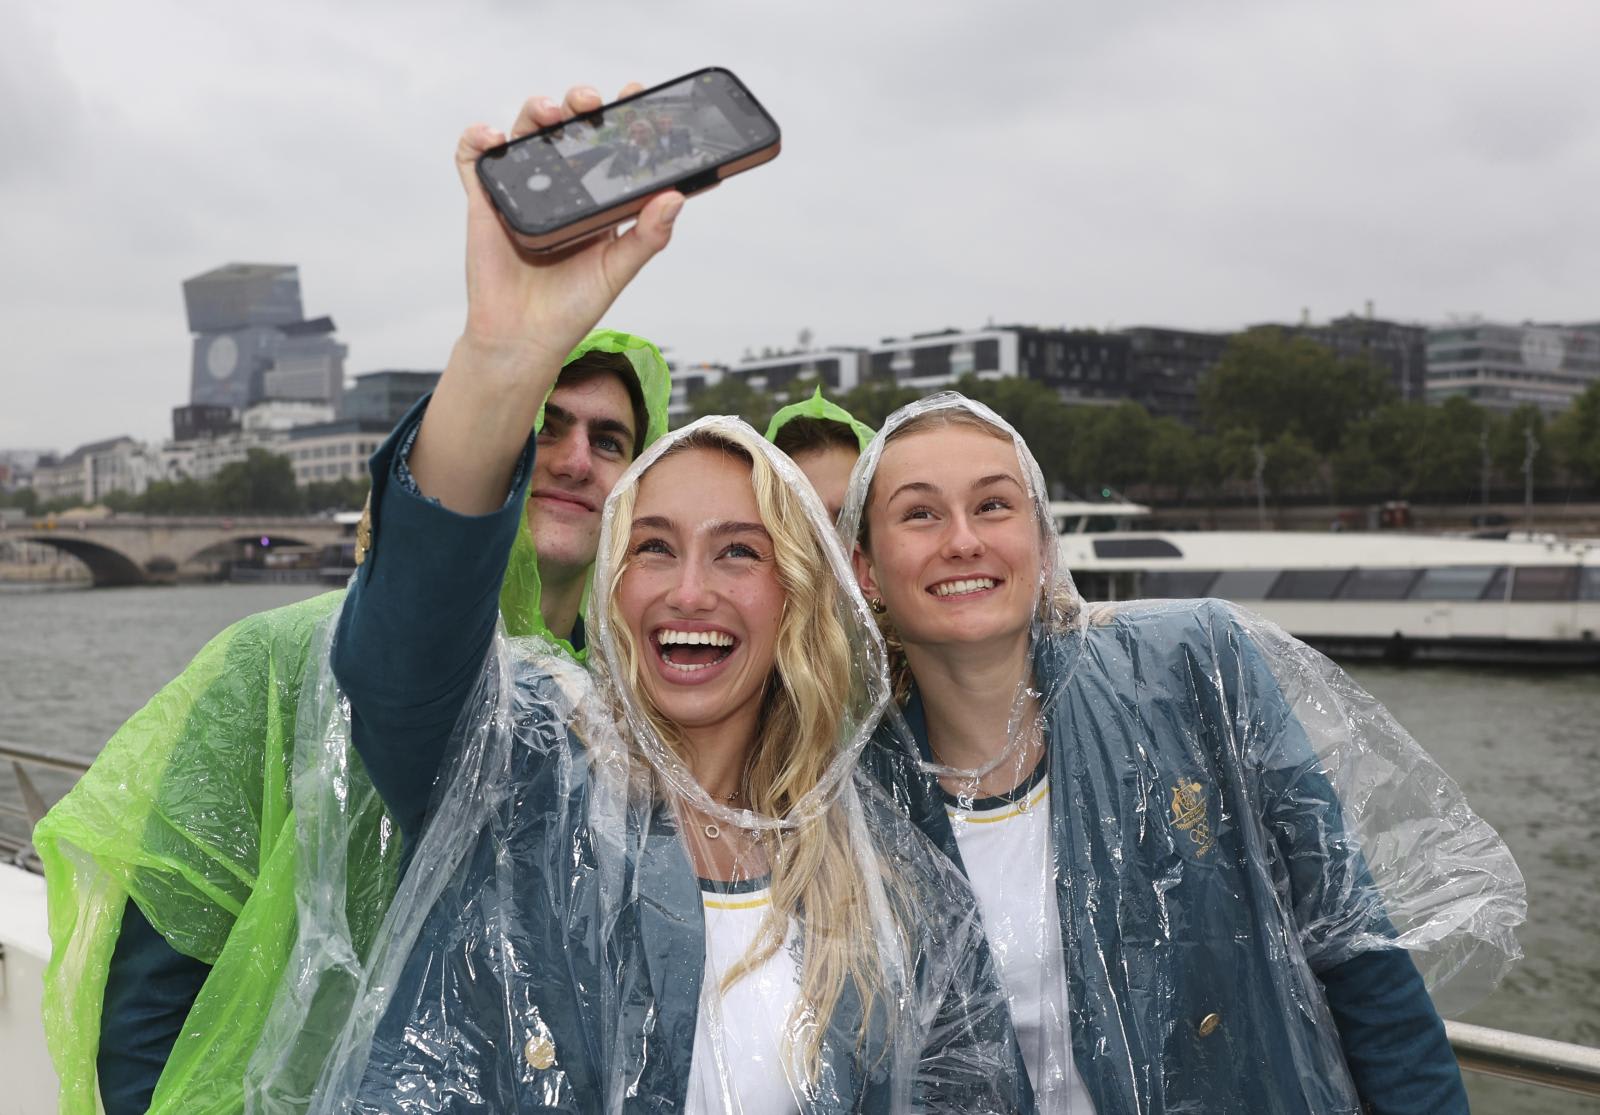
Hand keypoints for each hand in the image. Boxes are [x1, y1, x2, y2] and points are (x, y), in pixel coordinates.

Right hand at [455, 82, 683, 380]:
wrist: (523, 339)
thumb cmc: (572, 307)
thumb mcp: (617, 269)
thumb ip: (647, 235)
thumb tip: (676, 197)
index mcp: (595, 198)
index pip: (610, 145)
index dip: (622, 116)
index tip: (638, 95)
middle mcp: (559, 187)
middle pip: (568, 127)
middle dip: (580, 104)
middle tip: (593, 103)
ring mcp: (521, 189)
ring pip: (525, 133)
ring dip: (536, 111)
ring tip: (552, 112)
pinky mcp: (485, 200)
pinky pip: (474, 159)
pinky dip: (478, 139)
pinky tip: (494, 137)